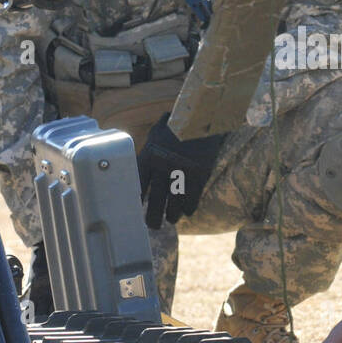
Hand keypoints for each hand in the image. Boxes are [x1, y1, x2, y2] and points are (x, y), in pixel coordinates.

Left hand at [136, 113, 226, 228]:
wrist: (204, 117)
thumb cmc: (180, 123)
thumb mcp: (159, 130)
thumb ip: (148, 149)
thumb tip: (142, 158)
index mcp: (149, 155)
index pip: (138, 185)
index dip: (137, 200)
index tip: (137, 208)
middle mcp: (163, 167)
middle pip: (155, 200)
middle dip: (153, 216)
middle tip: (152, 225)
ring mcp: (181, 172)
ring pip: (174, 203)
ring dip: (172, 215)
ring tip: (171, 219)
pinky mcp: (199, 175)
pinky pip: (192, 199)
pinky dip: (189, 207)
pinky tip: (187, 211)